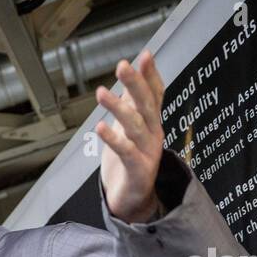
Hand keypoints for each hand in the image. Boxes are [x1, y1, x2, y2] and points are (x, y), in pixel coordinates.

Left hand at [96, 50, 166, 222]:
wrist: (133, 201)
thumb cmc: (129, 163)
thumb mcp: (130, 131)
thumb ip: (132, 109)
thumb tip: (127, 84)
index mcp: (152, 123)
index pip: (155, 95)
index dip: (151, 76)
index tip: (146, 55)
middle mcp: (153, 134)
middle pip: (146, 106)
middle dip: (135, 84)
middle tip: (123, 65)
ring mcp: (147, 152)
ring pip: (134, 126)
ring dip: (118, 108)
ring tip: (101, 92)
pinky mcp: (138, 170)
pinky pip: (125, 152)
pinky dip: (113, 139)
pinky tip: (100, 126)